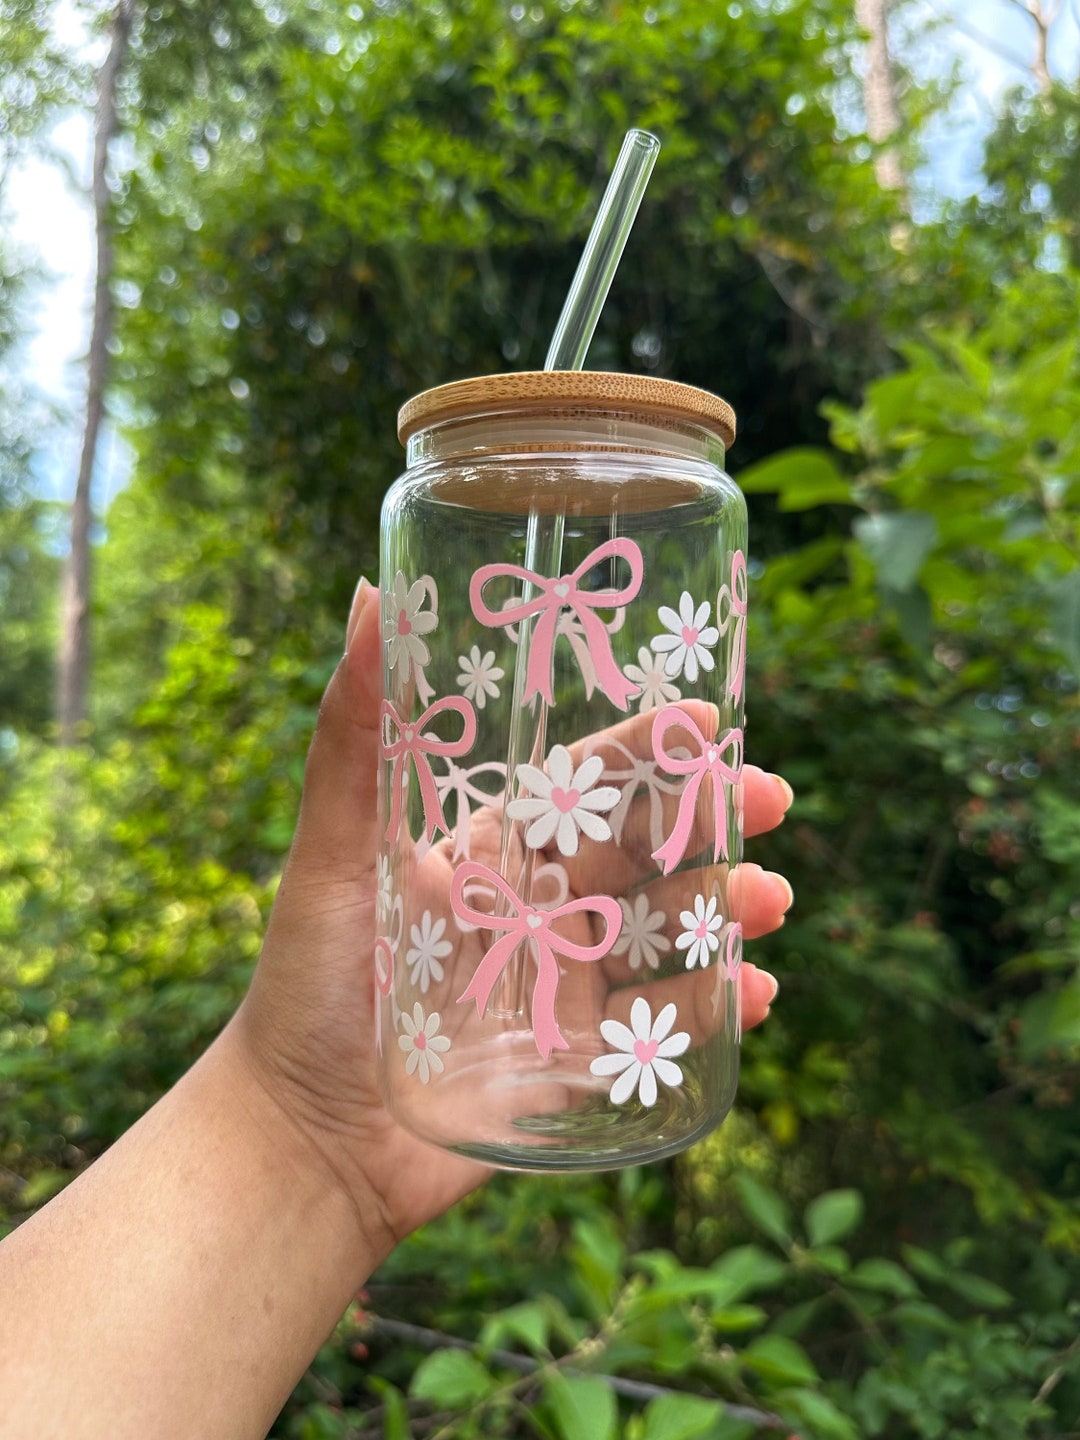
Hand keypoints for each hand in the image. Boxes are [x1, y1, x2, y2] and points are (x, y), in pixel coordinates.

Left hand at [230, 579, 793, 1262]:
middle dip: (711, 824)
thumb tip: (369, 599)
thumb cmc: (307, 986)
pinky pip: (662, 1031)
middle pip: (645, 855)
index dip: (650, 752)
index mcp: (492, 853)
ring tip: (767, 902)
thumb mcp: (331, 852)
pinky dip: (713, 1010)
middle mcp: (539, 912)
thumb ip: (352, 738)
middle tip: (771, 802)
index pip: (586, 788)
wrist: (302, 1142)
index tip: (710, 721)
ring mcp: (567, 988)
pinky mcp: (582, 1066)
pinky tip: (751, 993)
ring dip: (725, 911)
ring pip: (667, 935)